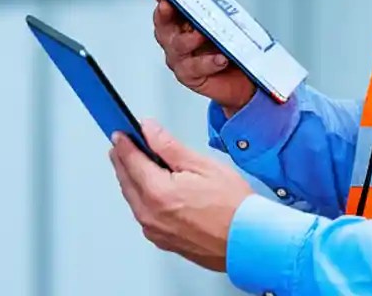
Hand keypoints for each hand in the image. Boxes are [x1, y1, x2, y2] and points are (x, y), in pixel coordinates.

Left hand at [109, 118, 254, 271]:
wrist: (250, 241)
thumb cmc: (234, 207)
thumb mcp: (203, 165)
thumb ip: (170, 147)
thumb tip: (150, 131)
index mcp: (158, 193)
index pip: (130, 160)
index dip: (124, 143)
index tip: (120, 133)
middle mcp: (151, 215)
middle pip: (126, 181)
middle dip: (123, 160)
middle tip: (123, 145)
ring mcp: (155, 231)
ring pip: (133, 199)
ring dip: (131, 179)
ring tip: (138, 163)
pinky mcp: (162, 241)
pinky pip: (143, 215)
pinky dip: (142, 198)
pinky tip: (153, 189)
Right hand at [124, 0, 255, 115]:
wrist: (243, 77)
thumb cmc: (230, 44)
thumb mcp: (223, 19)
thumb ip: (212, 5)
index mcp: (179, 16)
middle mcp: (174, 35)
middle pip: (162, 21)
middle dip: (163, 12)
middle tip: (167, 5)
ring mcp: (179, 56)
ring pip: (176, 45)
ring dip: (189, 39)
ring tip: (203, 35)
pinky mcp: (189, 75)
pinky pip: (195, 68)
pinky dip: (209, 62)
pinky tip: (221, 58)